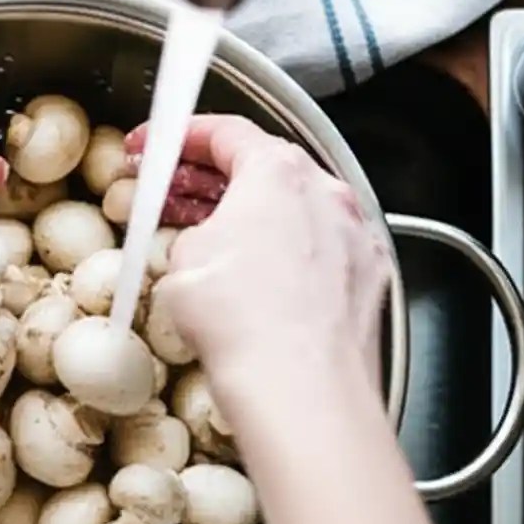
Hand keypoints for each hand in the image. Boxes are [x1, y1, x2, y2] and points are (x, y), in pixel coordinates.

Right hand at [127, 115, 389, 398]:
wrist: (301, 391)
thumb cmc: (242, 321)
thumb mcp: (181, 262)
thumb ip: (191, 235)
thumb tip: (201, 246)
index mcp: (280, 172)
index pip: (226, 132)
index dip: (180, 136)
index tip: (156, 146)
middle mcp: (328, 196)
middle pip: (265, 172)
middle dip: (212, 181)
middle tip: (174, 195)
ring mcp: (354, 241)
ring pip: (296, 216)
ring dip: (252, 224)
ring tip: (211, 249)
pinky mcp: (367, 286)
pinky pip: (319, 258)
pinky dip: (286, 262)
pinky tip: (257, 292)